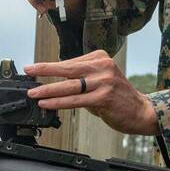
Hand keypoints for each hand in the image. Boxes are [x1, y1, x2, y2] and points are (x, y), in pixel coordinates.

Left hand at [25, 50, 159, 135]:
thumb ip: (81, 79)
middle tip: (28, 71)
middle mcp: (103, 67)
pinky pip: (76, 101)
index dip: (50, 67)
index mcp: (101, 58)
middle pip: (68, 68)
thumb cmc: (119, 98)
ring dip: (48, 90)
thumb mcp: (101, 81)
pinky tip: (47, 104)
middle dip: (44, 70)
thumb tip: (55, 84)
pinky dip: (59, 103)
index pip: (70, 62)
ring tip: (33, 93)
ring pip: (70, 86)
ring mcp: (104, 82)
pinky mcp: (104, 97)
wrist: (141, 112)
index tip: (33, 68)